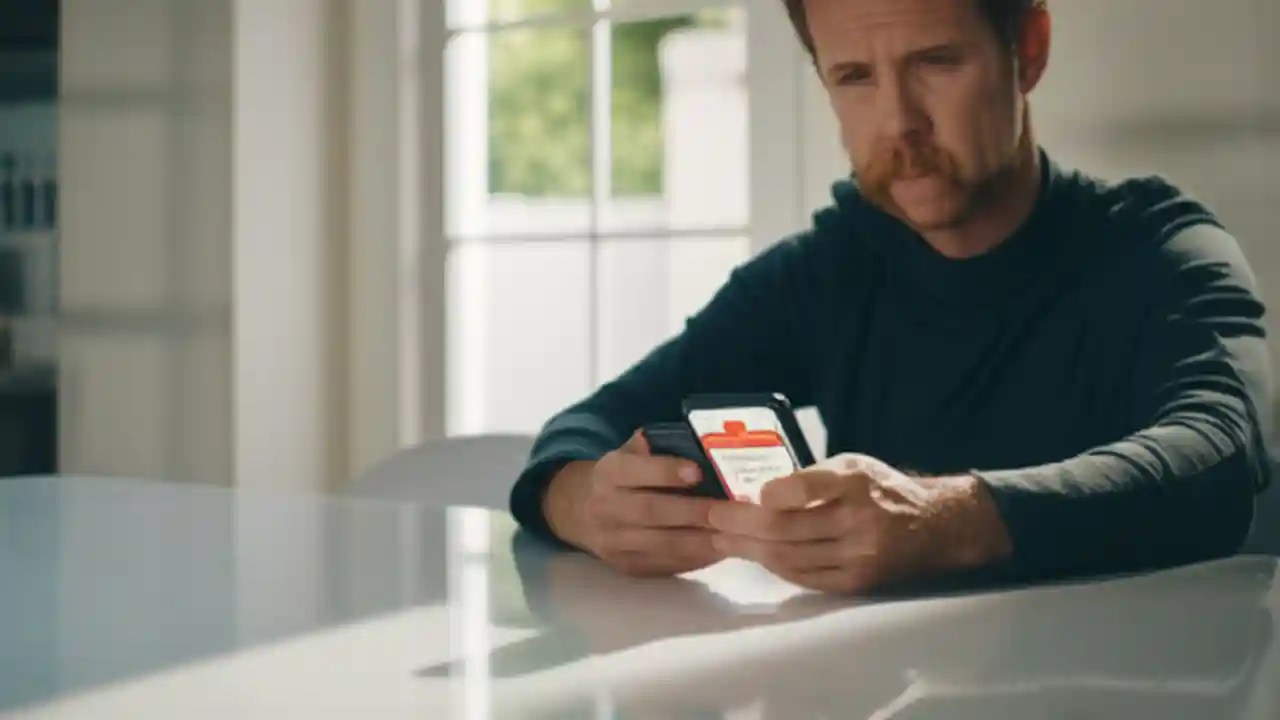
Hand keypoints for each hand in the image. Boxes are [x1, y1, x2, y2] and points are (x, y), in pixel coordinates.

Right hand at [543, 432, 726, 576]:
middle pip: (650, 512)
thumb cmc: (620, 477)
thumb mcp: (628, 453)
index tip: (697, 472)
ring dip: (701, 541)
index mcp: (608, 473)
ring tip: (733, 534)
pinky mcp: (626, 567)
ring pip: (661, 544)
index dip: (665, 472)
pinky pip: (665, 565)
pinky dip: (696, 559)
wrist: (578, 512)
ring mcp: (614, 543)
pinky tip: (719, 549)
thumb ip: (655, 447)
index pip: (634, 471)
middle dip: (693, 512)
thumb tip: (697, 441)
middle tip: (730, 511)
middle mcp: (605, 508)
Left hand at [708, 453, 1011, 593]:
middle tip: (711, 519)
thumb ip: (811, 477)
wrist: (935, 527)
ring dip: (748, 550)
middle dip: (739, 525)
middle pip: (785, 529)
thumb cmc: (882, 489)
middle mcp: (857, 520)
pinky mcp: (855, 582)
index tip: (746, 493)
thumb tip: (756, 492)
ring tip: (721, 540)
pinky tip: (755, 556)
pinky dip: (775, 566)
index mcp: (855, 482)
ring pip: (788, 557)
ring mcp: (857, 556)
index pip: (805, 487)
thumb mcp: (853, 464)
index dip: (770, 493)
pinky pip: (804, 578)